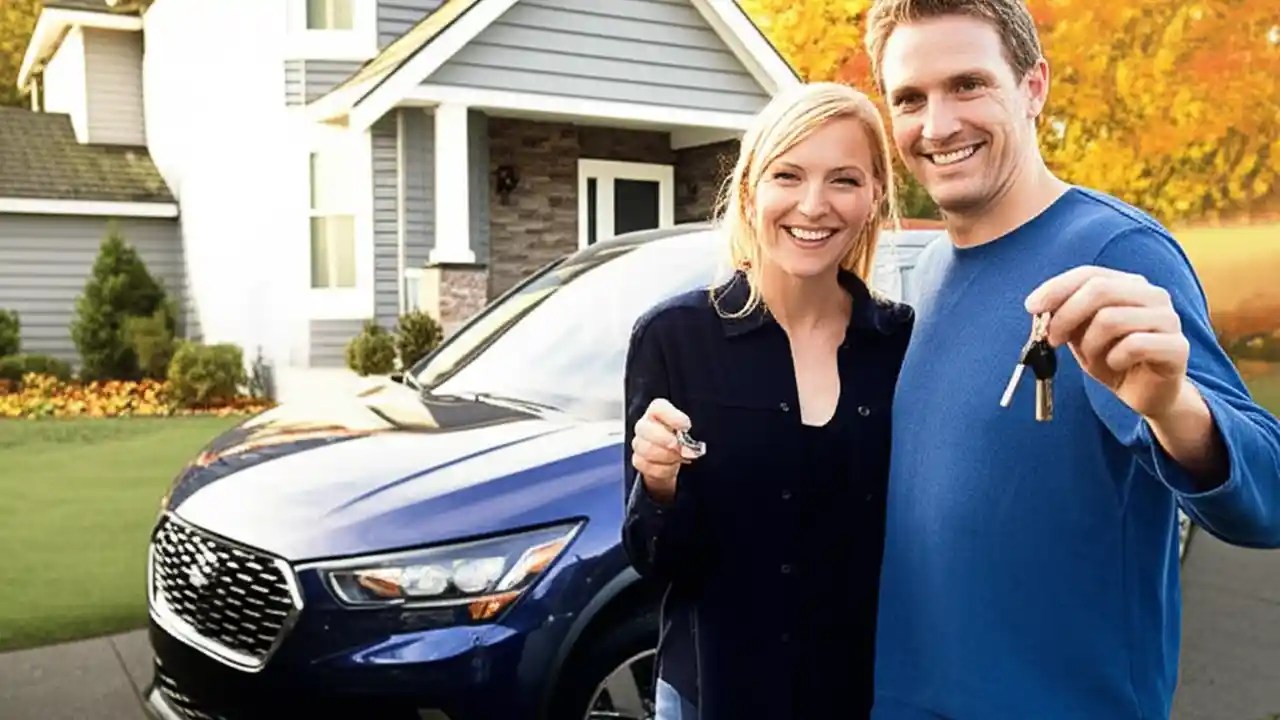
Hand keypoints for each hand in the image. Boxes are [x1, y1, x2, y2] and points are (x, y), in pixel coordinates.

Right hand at [631, 398, 699, 502]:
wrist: (671, 457)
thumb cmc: (679, 438)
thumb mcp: (686, 430)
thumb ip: (687, 431)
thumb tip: (692, 443)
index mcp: (657, 412)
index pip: (658, 407)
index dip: (671, 416)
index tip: (686, 426)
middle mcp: (645, 425)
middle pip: (645, 429)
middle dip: (664, 439)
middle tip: (680, 447)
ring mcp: (639, 444)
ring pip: (646, 449)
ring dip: (667, 456)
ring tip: (680, 457)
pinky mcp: (638, 461)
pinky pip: (648, 466)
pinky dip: (663, 469)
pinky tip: (672, 466)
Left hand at [1026, 266, 1190, 420]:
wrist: (1145, 394)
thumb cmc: (1112, 358)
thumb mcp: (1081, 335)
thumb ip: (1065, 317)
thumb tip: (1039, 308)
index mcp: (1129, 285)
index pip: (1089, 274)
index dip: (1056, 288)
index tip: (1031, 307)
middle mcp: (1152, 295)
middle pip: (1099, 290)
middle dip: (1066, 315)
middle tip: (1051, 339)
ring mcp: (1168, 319)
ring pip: (1112, 319)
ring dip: (1090, 344)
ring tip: (1092, 357)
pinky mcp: (1177, 347)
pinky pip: (1134, 345)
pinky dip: (1114, 358)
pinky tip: (1116, 365)